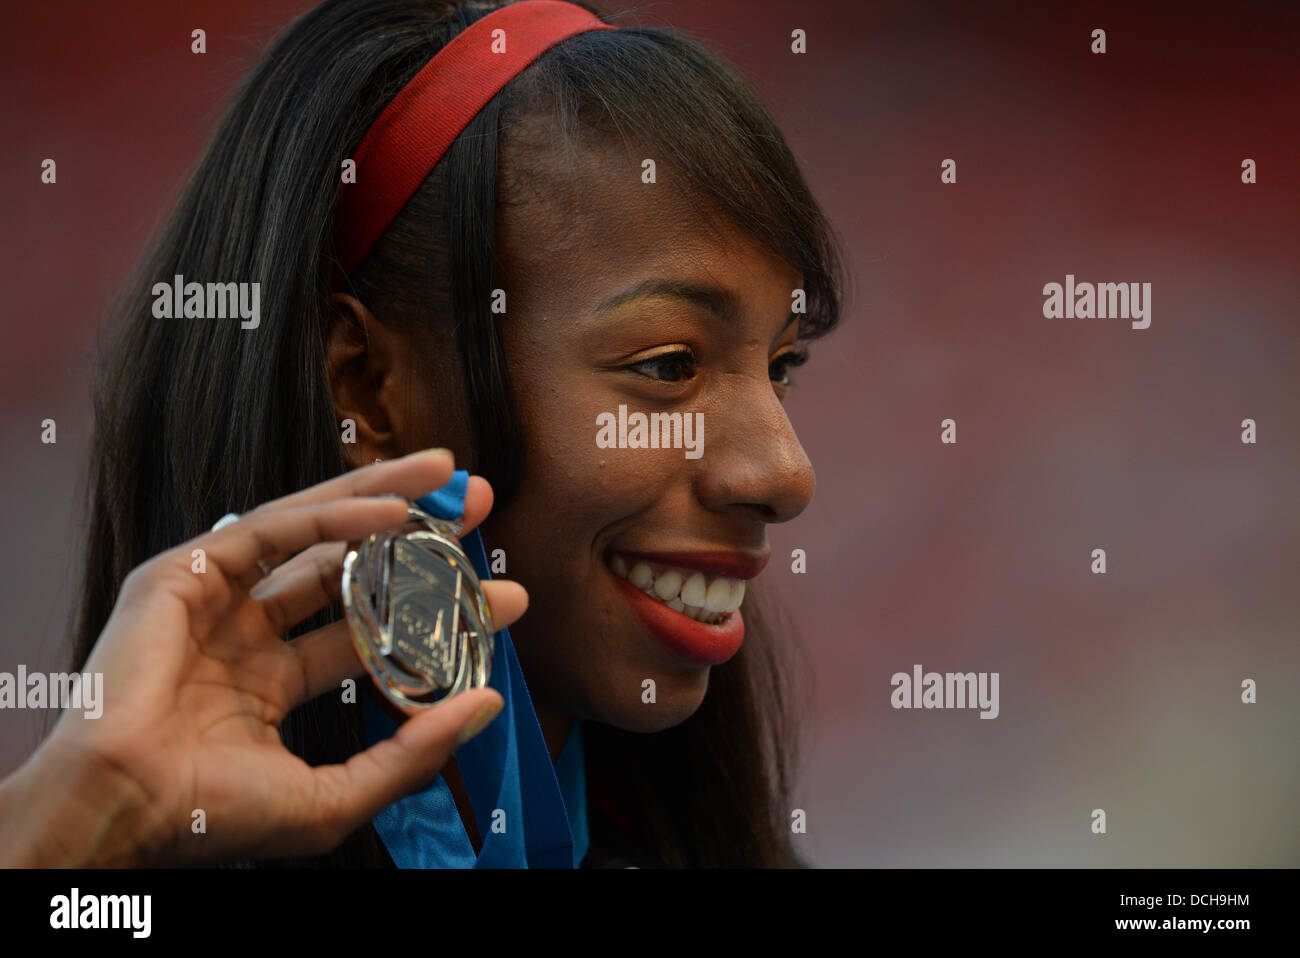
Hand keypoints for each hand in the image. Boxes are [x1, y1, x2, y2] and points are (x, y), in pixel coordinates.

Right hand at [0, 449, 525, 866]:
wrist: (126, 809)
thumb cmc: (213, 817)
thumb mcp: (334, 798)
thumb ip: (411, 755)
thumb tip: (487, 706)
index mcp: (269, 684)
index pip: (368, 632)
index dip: (432, 611)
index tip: (503, 596)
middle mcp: (246, 635)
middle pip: (347, 567)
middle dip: (414, 536)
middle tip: (477, 507)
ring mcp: (216, 599)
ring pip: (313, 532)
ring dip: (382, 496)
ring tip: (448, 475)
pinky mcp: (187, 571)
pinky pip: (275, 528)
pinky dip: (336, 513)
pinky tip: (395, 511)